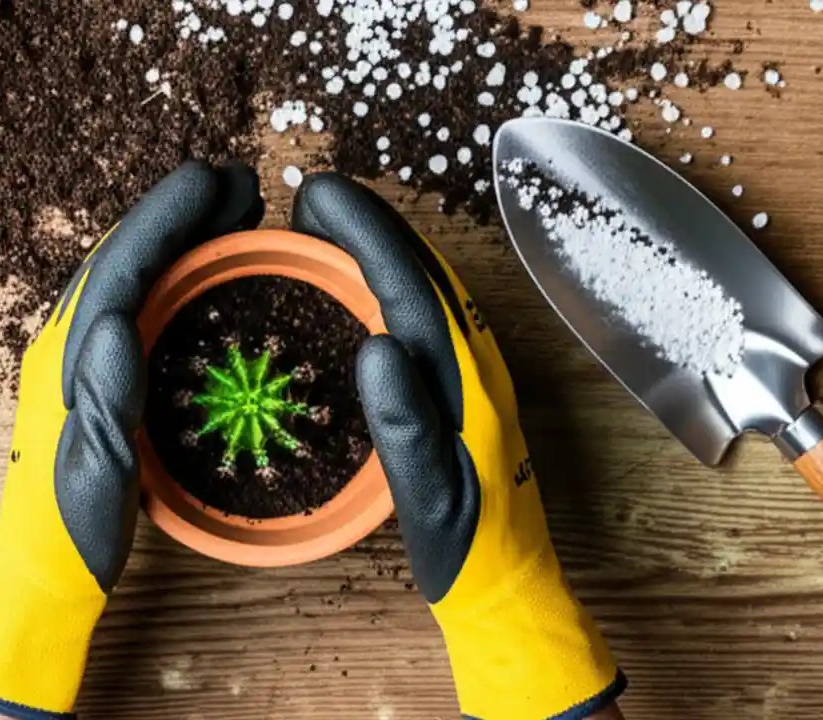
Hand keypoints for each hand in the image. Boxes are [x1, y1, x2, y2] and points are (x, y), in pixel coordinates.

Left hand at [0, 161, 262, 718]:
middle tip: (238, 184)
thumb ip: (105, 397)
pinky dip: (175, 278)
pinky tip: (206, 275)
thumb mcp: (95, 469)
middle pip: (124, 259)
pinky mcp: (100, 378)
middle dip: (177, 214)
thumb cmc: (69, 528)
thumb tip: (117, 316)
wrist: (46, 571)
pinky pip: (140, 309)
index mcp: (63, 360)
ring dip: (178, 239)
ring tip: (232, 212)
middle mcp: (67, 347)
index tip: (211, 180)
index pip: (116, 269)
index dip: (163, 219)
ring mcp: (82, 360)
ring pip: (132, 277)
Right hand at [291, 174, 624, 719]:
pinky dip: (395, 282)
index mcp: (465, 382)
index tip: (317, 194)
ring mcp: (476, 374)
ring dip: (384, 247)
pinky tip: (368, 286)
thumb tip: (376, 346)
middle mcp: (476, 365)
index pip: (410, 288)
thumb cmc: (467, 547)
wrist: (511, 584)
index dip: (365, 233)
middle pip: (424, 273)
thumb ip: (405, 424)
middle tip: (311, 198)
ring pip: (431, 289)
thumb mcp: (429, 497)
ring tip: (331, 226)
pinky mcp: (467, 389)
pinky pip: (430, 316)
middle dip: (372, 224)